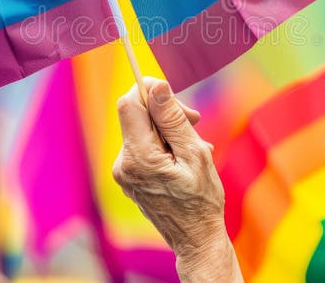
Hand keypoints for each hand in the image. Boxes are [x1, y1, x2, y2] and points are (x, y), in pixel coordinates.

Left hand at [113, 78, 241, 282]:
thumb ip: (172, 119)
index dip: (148, 90)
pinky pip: (142, 146)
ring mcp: (123, 173)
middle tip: (195, 122)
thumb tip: (156, 86)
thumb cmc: (201, 199)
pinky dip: (162, 145)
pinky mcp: (128, 177)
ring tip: (193, 149)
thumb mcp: (194, 153)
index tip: (173, 96)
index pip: (130, 104)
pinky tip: (181, 160)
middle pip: (137, 116)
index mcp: (139, 157)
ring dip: (168, 131)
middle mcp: (123, 164)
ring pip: (142, 130)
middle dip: (165, 113)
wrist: (195, 239)